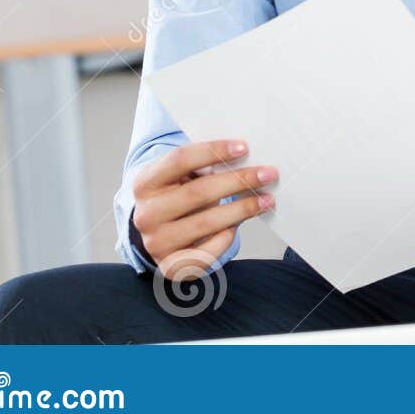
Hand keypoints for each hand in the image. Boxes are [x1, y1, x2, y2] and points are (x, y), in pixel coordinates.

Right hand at [130, 139, 276, 279]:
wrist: (158, 234)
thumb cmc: (178, 196)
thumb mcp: (179, 177)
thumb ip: (203, 166)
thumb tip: (245, 156)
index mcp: (146, 183)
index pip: (180, 159)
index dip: (213, 151)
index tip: (244, 147)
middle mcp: (146, 214)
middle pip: (198, 192)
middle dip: (239, 181)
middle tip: (269, 174)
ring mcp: (156, 243)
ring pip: (207, 222)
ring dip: (243, 209)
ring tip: (267, 199)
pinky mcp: (172, 266)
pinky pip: (208, 252)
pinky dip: (227, 237)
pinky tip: (239, 225)